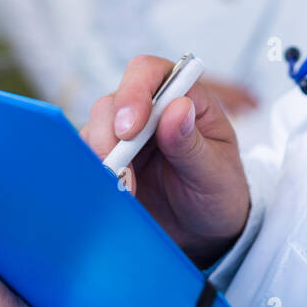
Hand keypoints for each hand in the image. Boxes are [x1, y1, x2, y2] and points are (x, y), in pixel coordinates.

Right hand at [82, 55, 250, 267]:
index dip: (134, 92)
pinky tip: (110, 192)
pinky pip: (87, 156)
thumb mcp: (215, 173)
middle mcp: (151, 109)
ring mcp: (127, 134)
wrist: (206, 233)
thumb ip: (193, 144)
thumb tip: (177, 108)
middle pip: (114, 100)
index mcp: (184, 98)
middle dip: (110, 134)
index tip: (131, 129)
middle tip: (119, 169)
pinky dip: (93, 173)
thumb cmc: (219, 193)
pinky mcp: (111, 159)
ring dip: (102, 157)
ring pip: (95, 127)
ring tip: (125, 191)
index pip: (151, 72)